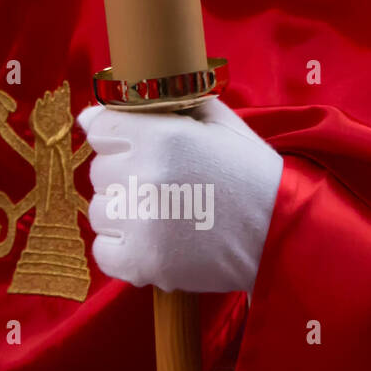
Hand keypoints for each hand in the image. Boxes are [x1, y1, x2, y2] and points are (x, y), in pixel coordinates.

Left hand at [78, 97, 283, 293]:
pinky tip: (153, 241)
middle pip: (99, 171)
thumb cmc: (247, 173)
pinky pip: (103, 251)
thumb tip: (88, 116)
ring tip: (164, 215)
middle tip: (166, 186)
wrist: (282, 235)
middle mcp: (147, 177)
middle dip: (126, 176)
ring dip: (124, 213)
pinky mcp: (144, 263)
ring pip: (99, 211)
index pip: (100, 130)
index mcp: (163, 136)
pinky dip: (122, 249)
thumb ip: (153, 107)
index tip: (141, 150)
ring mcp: (143, 224)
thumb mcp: (214, 123)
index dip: (120, 139)